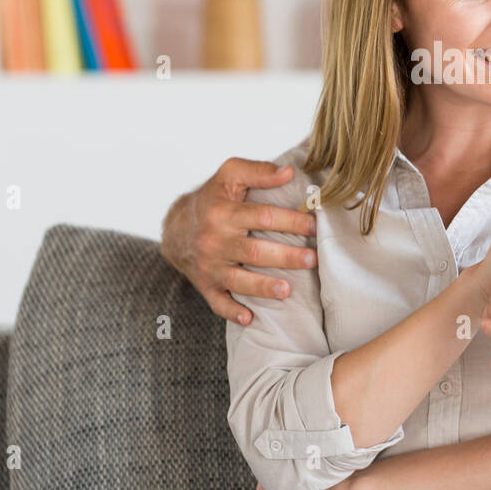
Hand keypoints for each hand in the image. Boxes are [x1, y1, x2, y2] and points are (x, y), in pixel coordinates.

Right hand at [160, 158, 317, 325]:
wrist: (175, 226)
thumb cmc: (212, 198)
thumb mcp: (229, 175)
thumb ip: (259, 171)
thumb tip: (288, 172)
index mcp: (224, 212)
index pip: (264, 217)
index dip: (292, 221)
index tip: (314, 225)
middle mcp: (215, 240)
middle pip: (254, 251)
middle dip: (286, 256)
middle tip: (312, 259)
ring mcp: (209, 265)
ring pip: (237, 279)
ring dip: (263, 287)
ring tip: (287, 291)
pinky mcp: (205, 284)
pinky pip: (217, 302)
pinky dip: (231, 312)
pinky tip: (249, 318)